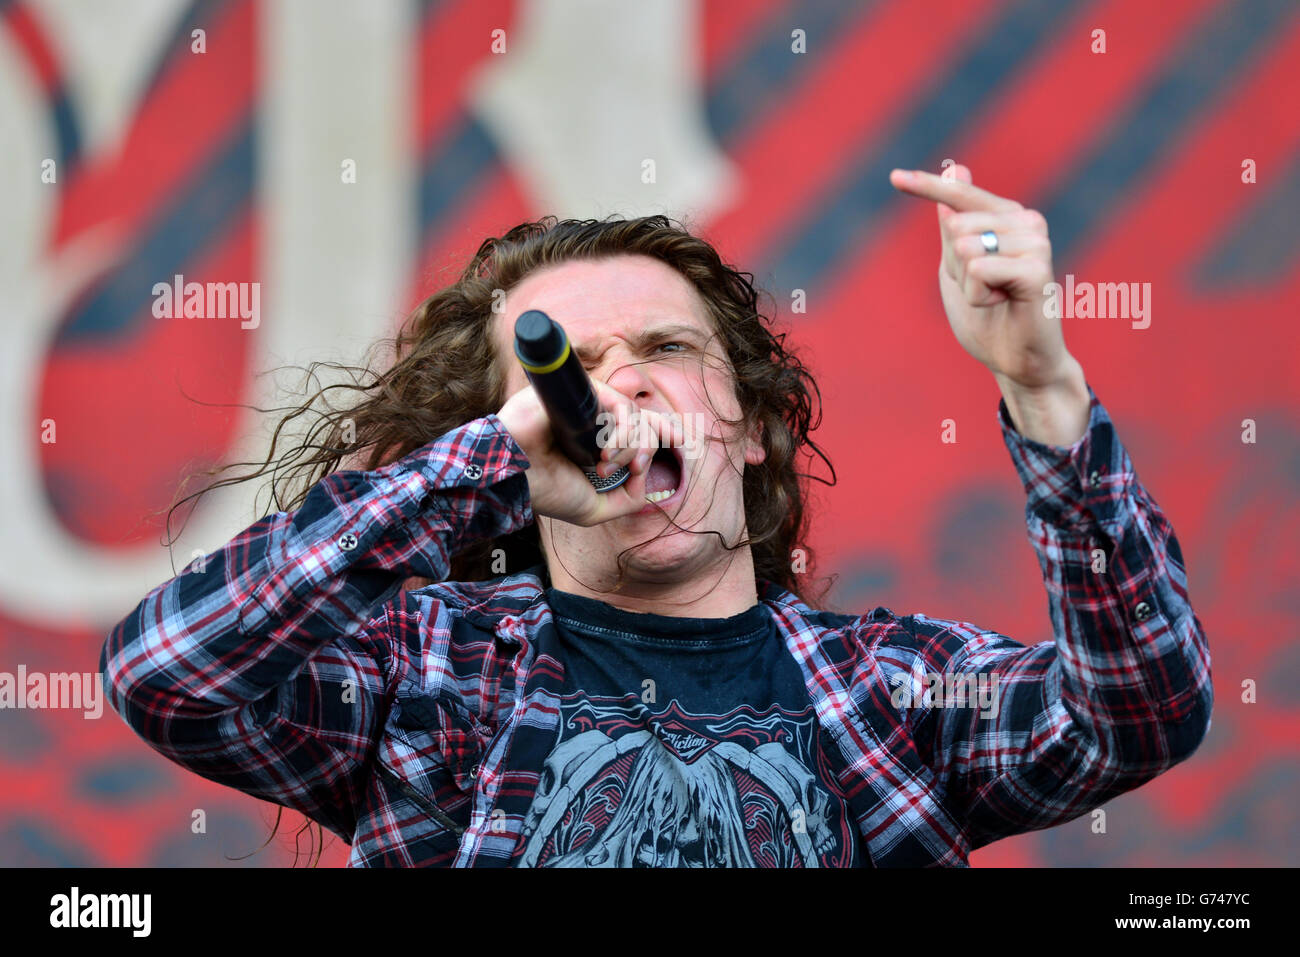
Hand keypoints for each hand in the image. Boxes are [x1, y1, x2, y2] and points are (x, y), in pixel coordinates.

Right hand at [496, 380, 677, 525]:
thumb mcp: (595, 509)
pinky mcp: (582, 393)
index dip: (663, 430)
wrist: (515, 477)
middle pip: (643, 419)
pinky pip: (619, 404)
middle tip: (634, 468)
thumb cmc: (547, 491)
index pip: (640, 426)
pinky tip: (605, 452)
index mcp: (597, 441)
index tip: (681, 441)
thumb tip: (645, 476)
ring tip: (606, 466)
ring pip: (634, 414)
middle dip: (647, 447)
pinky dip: (623, 432)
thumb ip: (627, 499)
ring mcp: (588, 405)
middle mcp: (595, 420)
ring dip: (630, 447)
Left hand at [889, 164, 1073, 390]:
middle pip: (956, 227)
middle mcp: (1026, 221)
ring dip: (969, 285)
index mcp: (1007, 217)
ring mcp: (1036, 242)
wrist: (1016, 360)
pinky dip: (979, 296)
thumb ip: (954, 226)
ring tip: (995, 297)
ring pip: (966, 249)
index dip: (927, 186)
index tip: (894, 176)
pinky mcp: (1038, 269)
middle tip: (984, 290)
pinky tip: (1003, 304)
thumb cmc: (988, 316)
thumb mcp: (958, 267)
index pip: (959, 195)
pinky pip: (980, 269)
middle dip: (956, 268)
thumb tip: (955, 169)